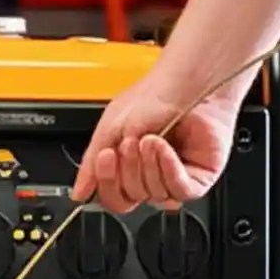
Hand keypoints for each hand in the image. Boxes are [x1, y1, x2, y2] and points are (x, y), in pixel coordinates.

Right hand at [70, 75, 240, 213]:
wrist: (184, 81)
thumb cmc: (153, 96)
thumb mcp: (109, 129)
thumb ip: (90, 166)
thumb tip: (79, 192)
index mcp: (130, 169)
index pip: (114, 197)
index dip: (107, 184)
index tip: (105, 158)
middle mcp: (153, 176)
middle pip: (133, 197)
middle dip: (129, 169)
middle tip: (130, 143)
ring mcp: (176, 178)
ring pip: (156, 194)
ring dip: (149, 165)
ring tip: (151, 138)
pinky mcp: (200, 177)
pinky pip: (181, 190)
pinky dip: (169, 170)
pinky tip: (163, 148)